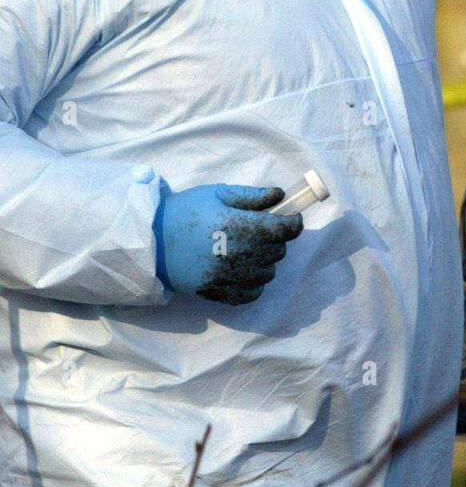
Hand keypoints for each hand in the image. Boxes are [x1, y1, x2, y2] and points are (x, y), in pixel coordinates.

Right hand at [154, 183, 303, 304]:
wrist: (151, 239)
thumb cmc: (186, 211)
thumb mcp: (218, 193)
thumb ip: (252, 195)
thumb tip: (281, 195)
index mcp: (238, 225)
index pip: (284, 230)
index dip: (293, 223)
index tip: (291, 218)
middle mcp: (237, 254)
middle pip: (278, 251)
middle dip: (276, 239)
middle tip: (260, 230)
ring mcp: (228, 276)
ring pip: (268, 273)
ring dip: (265, 261)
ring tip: (249, 249)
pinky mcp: (218, 292)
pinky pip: (252, 294)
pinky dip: (253, 283)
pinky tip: (243, 269)